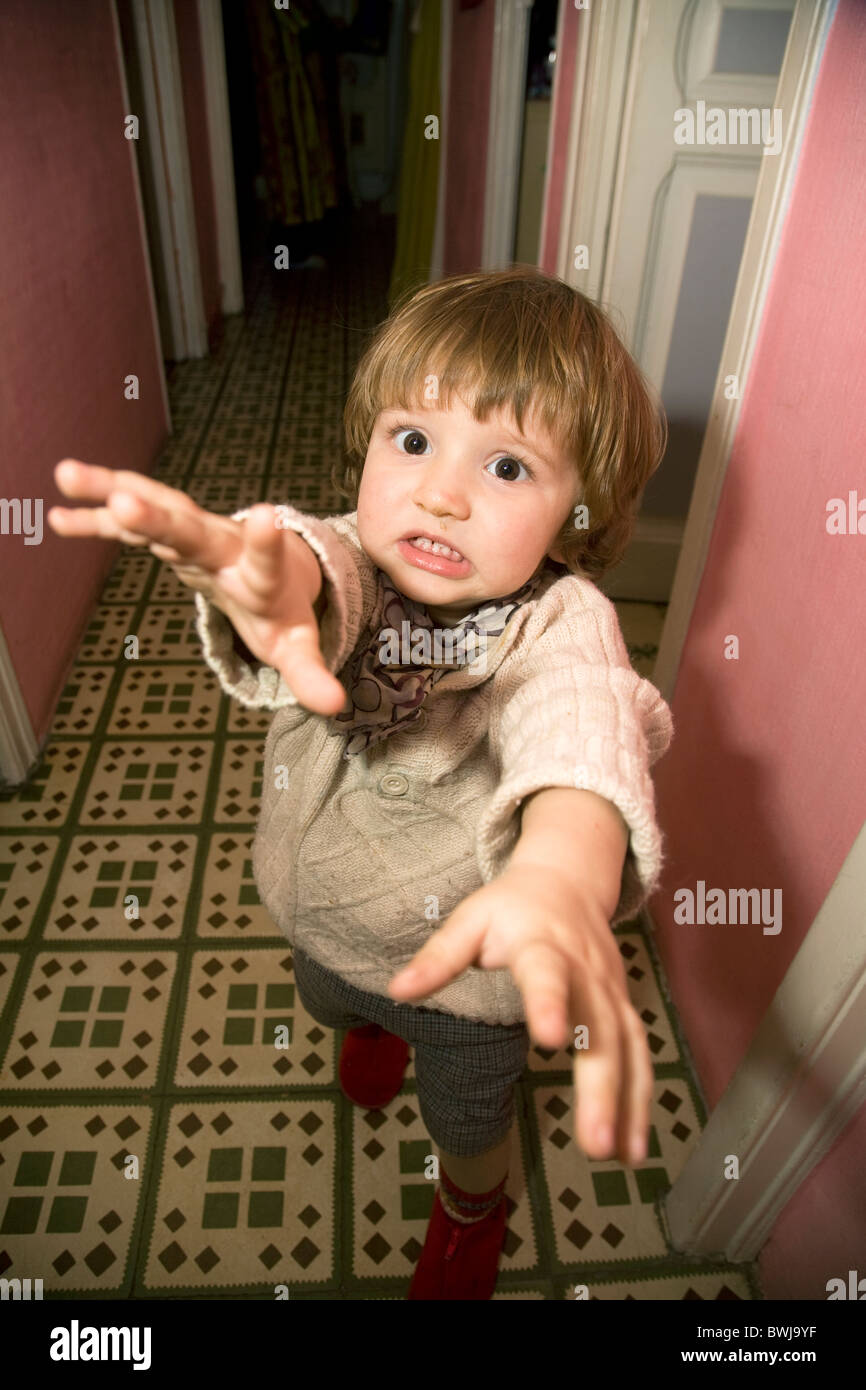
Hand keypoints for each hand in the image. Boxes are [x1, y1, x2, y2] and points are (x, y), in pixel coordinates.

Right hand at [47, 459, 345, 716]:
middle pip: (194, 531)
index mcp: (262, 574)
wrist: (273, 563)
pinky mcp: (168, 530)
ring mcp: (194, 533)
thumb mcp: (297, 644)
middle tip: (128, 502)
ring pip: (154, 508)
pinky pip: (130, 521)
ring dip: (113, 492)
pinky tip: (57, 513)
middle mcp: (226, 545)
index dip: (268, 542)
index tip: (267, 515)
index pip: (267, 561)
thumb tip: (334, 706)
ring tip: (67, 475)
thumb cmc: (282, 607)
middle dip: (162, 519)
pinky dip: (97, 515)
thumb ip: (310, 673)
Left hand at [387, 865, 652, 1166]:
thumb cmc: (512, 905)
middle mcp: (585, 971)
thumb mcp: (471, 919)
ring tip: (620, 1156)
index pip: (546, 974)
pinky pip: (639, 1053)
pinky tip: (635, 1148)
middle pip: (599, 1028)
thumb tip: (397, 991)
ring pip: (627, 1047)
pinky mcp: (622, 1006)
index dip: (550, 1003)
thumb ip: (439, 957)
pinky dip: (641, 1100)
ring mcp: (610, 991)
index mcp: (543, 945)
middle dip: (600, 1086)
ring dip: (628, 1102)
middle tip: (595, 1142)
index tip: (550, 1038)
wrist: (568, 878)